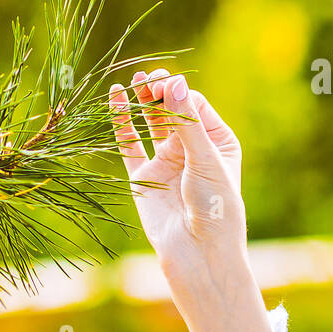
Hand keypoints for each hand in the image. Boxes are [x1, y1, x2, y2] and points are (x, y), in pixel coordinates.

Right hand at [108, 69, 246, 291]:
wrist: (198, 253)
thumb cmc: (216, 208)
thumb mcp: (206, 161)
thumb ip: (187, 122)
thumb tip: (174, 83)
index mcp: (217, 142)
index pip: (195, 105)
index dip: (179, 93)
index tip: (166, 86)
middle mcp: (191, 150)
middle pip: (172, 111)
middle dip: (160, 93)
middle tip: (148, 79)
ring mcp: (166, 163)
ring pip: (149, 124)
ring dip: (143, 102)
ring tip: (134, 81)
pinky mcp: (143, 177)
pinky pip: (129, 144)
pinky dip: (122, 122)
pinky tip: (115, 98)